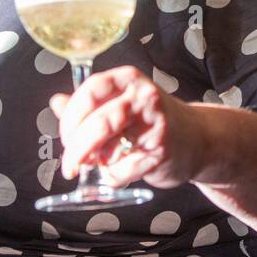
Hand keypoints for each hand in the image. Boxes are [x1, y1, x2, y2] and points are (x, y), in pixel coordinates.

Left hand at [49, 65, 208, 190]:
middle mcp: (142, 96)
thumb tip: (56, 102)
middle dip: (76, 149)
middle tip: (70, 164)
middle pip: (98, 123)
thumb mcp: (120, 102)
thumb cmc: (151, 120)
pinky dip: (114, 176)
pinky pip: (123, 169)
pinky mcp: (161, 151)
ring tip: (101, 162)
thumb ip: (88, 104)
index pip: (89, 91)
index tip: (65, 137)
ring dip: (96, 162)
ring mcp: (154, 124)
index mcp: (127, 79)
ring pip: (108, 148)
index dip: (71, 117)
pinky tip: (121, 170)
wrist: (199, 138)